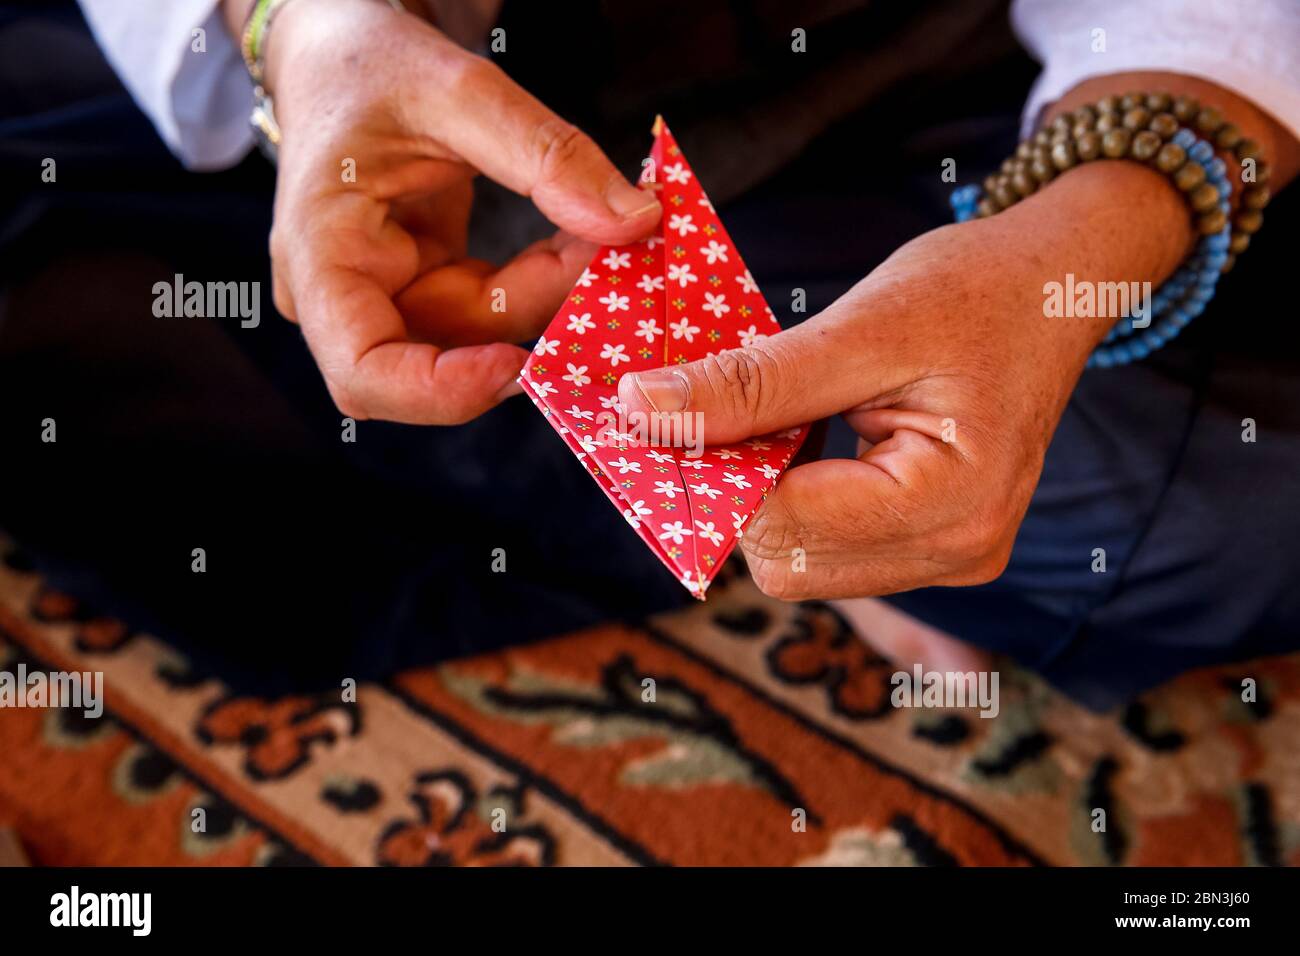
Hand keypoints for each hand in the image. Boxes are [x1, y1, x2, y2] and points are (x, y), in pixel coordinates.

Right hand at [252, 0, 660, 422]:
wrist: (343, 50)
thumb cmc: (370, 63)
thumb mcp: (457, 90)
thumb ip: (544, 155)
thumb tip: (634, 220)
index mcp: (320, 255)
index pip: (363, 372)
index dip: (441, 391)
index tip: (519, 363)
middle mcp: (347, 296)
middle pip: (439, 360)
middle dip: (527, 319)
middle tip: (607, 265)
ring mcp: (389, 298)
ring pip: (482, 337)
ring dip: (551, 293)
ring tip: (607, 233)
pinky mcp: (428, 288)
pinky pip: (495, 309)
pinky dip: (545, 281)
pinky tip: (583, 241)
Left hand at [617, 159, 1192, 599]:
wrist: (1055, 288)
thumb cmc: (977, 291)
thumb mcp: (860, 326)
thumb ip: (752, 382)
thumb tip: (640, 409)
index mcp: (954, 504)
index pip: (785, 528)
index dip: (709, 477)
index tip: (657, 416)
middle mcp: (959, 554)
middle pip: (786, 561)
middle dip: (729, 490)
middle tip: (702, 409)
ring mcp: (949, 560)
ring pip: (799, 561)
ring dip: (757, 495)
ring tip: (758, 416)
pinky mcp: (932, 547)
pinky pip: (829, 546)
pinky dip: (790, 497)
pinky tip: (792, 437)